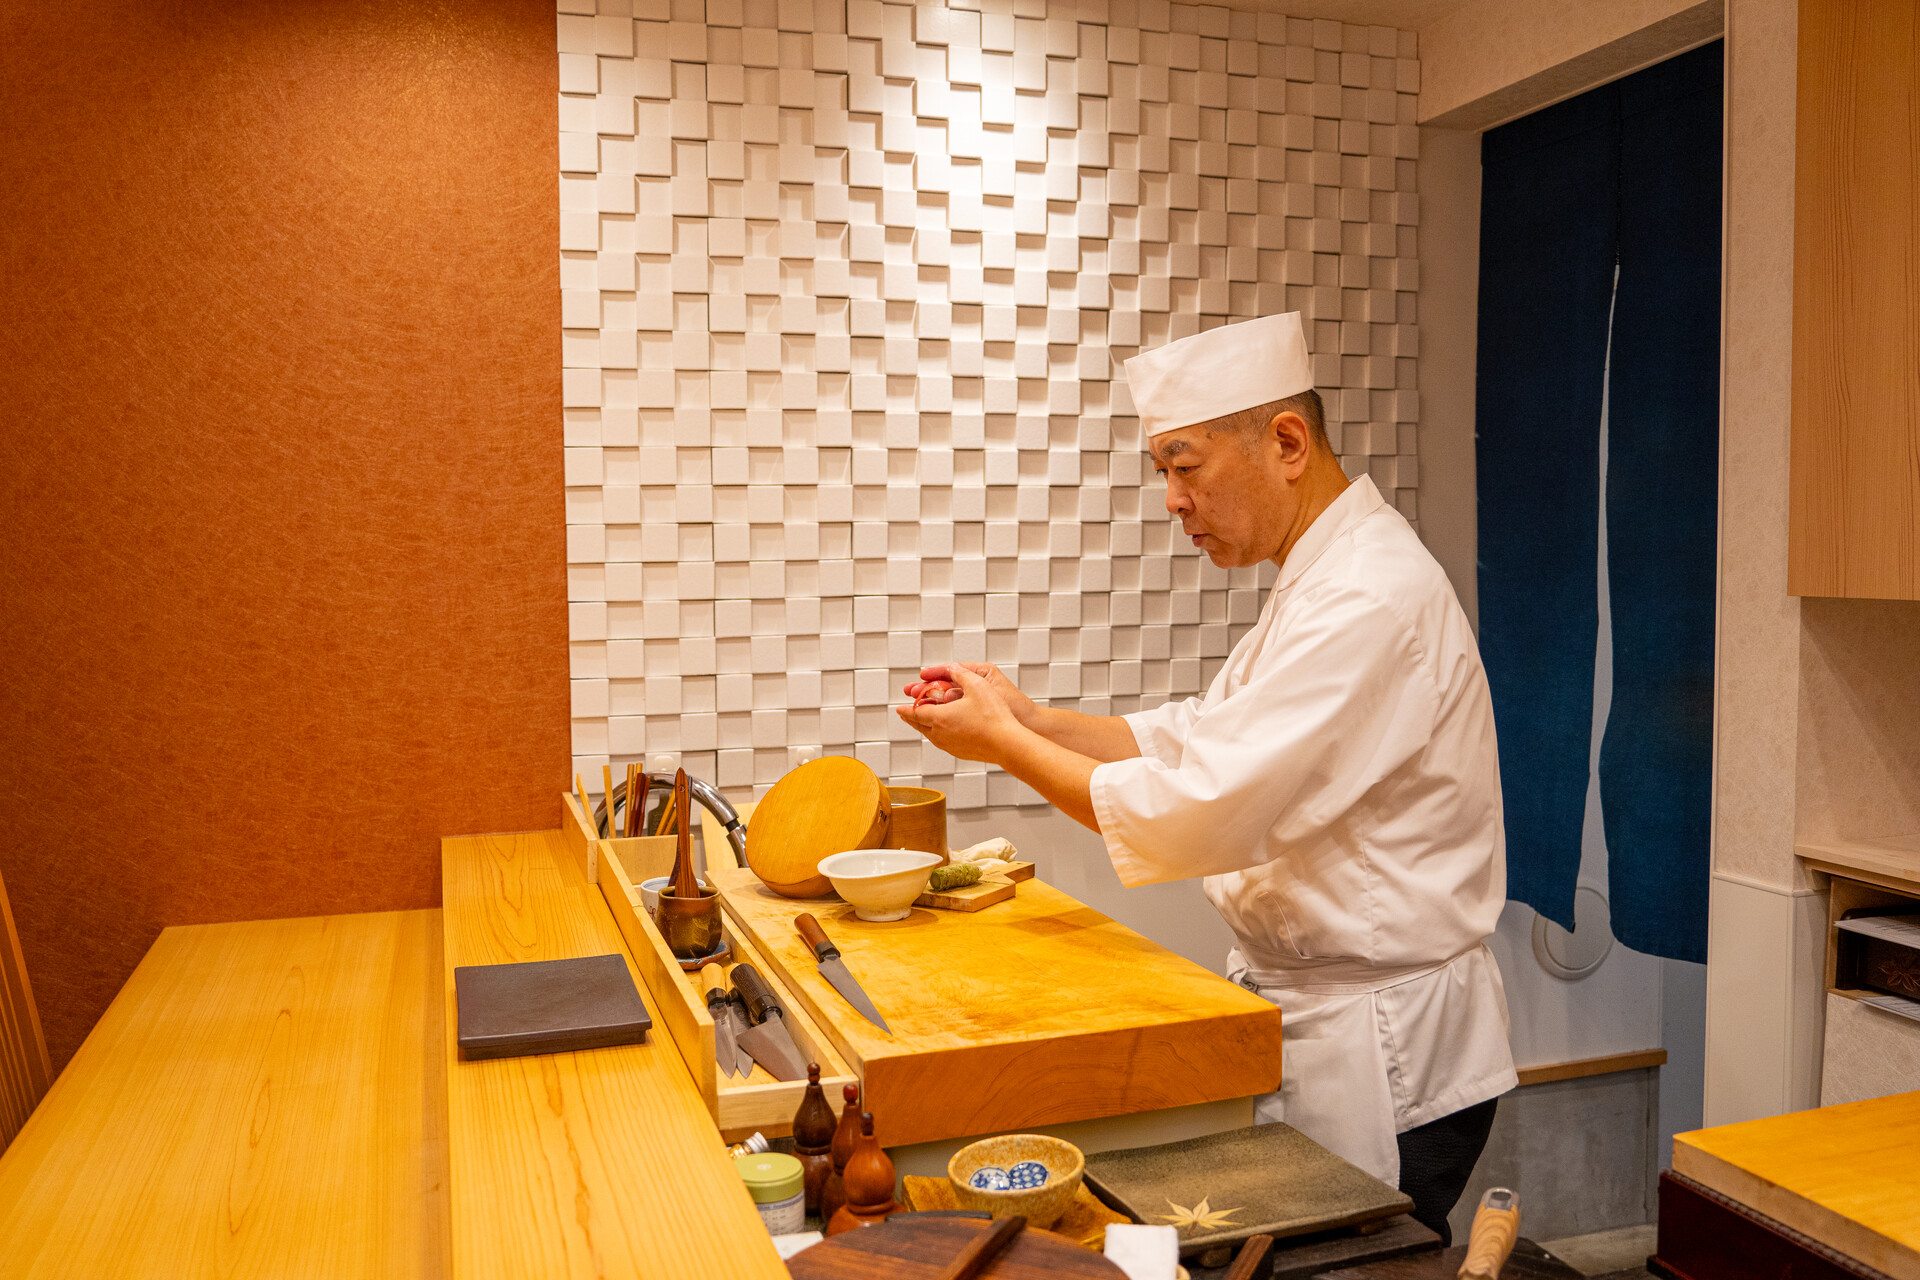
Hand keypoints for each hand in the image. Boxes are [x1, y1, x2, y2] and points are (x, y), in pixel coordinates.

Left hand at [895, 663, 1028, 765]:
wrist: (1007, 744)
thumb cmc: (994, 716)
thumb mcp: (977, 685)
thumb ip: (962, 674)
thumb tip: (953, 668)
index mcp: (940, 717)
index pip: (915, 712)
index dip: (906, 709)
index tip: (899, 708)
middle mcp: (940, 734)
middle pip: (919, 726)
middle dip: (911, 719)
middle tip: (906, 715)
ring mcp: (950, 746)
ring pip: (930, 736)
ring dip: (924, 728)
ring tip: (923, 723)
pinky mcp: (961, 753)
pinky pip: (943, 743)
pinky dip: (938, 735)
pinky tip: (945, 733)